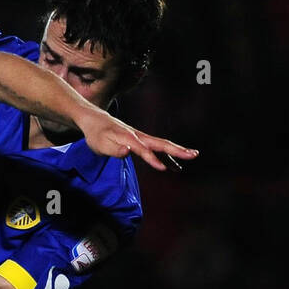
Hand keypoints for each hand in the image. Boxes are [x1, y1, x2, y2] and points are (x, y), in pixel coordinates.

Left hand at [79, 105, 196, 171]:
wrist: (95, 120)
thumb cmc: (96, 134)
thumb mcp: (100, 145)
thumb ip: (114, 150)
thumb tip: (128, 152)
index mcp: (128, 137)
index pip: (143, 150)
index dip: (152, 159)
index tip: (162, 169)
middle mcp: (137, 135)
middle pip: (160, 143)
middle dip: (177, 150)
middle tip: (194, 154)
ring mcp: (140, 136)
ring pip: (161, 143)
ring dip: (177, 149)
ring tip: (192, 154)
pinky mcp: (140, 139)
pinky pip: (156, 145)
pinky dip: (168, 151)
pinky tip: (175, 158)